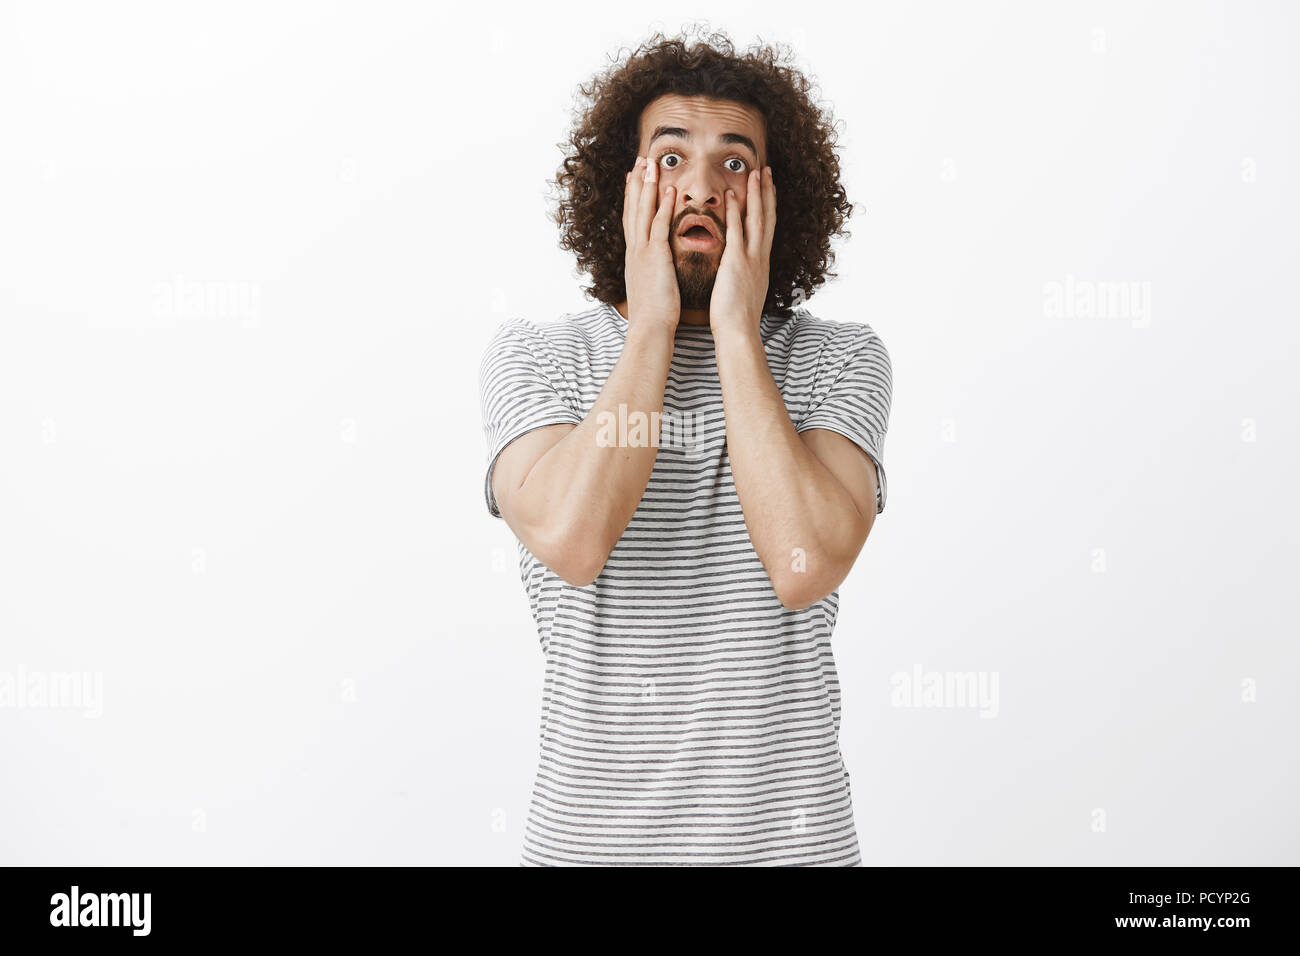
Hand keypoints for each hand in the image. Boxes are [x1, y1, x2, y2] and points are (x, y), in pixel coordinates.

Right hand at [622, 155, 679, 330]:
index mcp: (635, 257)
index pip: (632, 220)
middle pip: (633, 209)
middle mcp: (635, 250)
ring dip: (647, 185)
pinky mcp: (655, 257)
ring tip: (651, 162)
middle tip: (640, 159)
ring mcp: (643, 252)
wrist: (649, 329)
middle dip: (636, 183)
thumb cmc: (654, 314)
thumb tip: (657, 267)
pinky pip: (659, 226)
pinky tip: (669, 189)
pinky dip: (663, 206)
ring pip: (643, 212)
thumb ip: (653, 271)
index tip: (634, 177)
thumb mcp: (651, 287)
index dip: (633, 197)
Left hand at [709, 165, 775, 334]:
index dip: (769, 206)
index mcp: (761, 264)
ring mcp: (751, 259)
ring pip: (757, 219)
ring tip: (754, 173)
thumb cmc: (737, 319)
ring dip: (756, 194)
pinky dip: (734, 213)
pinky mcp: (736, 262)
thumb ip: (743, 278)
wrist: (739, 333)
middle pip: (767, 218)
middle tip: (766, 170)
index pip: (767, 229)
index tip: (769, 188)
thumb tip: (740, 274)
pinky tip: (730, 196)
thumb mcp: (745, 293)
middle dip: (767, 192)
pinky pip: (736, 232)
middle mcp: (760, 258)